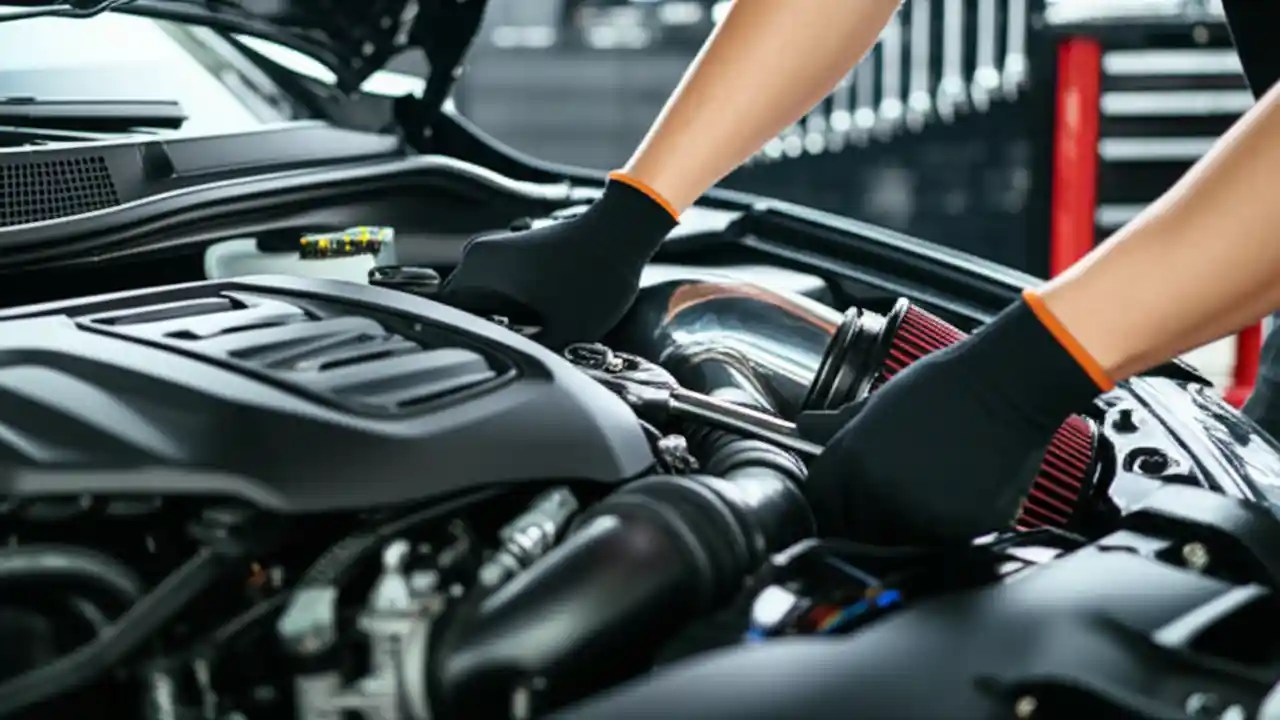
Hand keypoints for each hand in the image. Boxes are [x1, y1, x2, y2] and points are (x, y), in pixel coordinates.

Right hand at [440, 176, 677, 348]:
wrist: (622, 233)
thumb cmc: (594, 276)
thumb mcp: (564, 331)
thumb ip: (531, 356)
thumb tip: (516, 380)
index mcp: (478, 271)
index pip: (444, 317)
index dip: (459, 346)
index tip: (475, 366)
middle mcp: (478, 257)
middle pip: (461, 309)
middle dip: (480, 334)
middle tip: (504, 358)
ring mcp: (495, 251)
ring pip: (480, 299)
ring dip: (496, 322)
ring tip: (523, 342)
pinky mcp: (514, 253)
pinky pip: (496, 288)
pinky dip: (508, 308)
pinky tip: (533, 324)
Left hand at [804, 296, 1103, 544]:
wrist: (1008, 387)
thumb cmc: (944, 387)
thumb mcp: (880, 401)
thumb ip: (838, 425)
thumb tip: (803, 426)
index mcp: (853, 463)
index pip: (818, 505)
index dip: (827, 503)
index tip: (842, 500)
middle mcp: (881, 495)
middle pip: (853, 530)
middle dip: (865, 519)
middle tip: (894, 495)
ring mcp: (922, 517)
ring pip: (895, 543)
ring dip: (902, 531)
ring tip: (926, 494)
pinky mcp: (962, 531)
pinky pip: (940, 546)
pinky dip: (943, 534)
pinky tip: (953, 501)